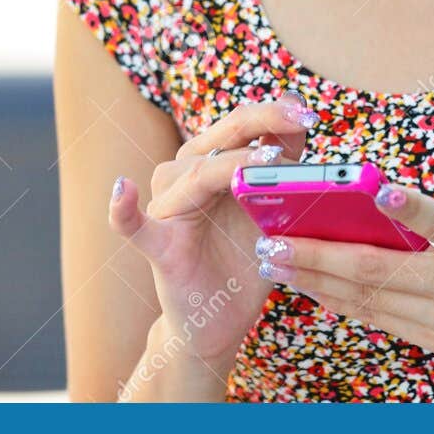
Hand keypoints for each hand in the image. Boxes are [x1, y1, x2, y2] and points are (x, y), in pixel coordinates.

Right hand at [109, 93, 318, 367]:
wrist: (220, 319)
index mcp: (210, 160)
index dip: (274, 113)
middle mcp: (182, 175)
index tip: (309, 113)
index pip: (242, 124)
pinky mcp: (158, 246)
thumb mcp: (273, 209)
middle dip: (262, 123)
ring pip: (195, 174)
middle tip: (301, 120)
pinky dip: (124, 208)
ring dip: (231, 164)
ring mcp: (167, 208)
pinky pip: (132, 225)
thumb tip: (301, 119)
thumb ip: (283, 166)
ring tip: (269, 160)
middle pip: (220, 139)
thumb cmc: (246, 258)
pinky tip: (123, 189)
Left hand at [252, 181, 433, 380]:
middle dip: (314, 261)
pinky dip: (355, 306)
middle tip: (270, 248)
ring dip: (322, 286)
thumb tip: (371, 205)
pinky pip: (391, 323)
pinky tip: (324, 294)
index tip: (310, 215)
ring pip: (373, 304)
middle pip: (372, 275)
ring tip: (282, 267)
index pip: (402, 234)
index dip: (353, 227)